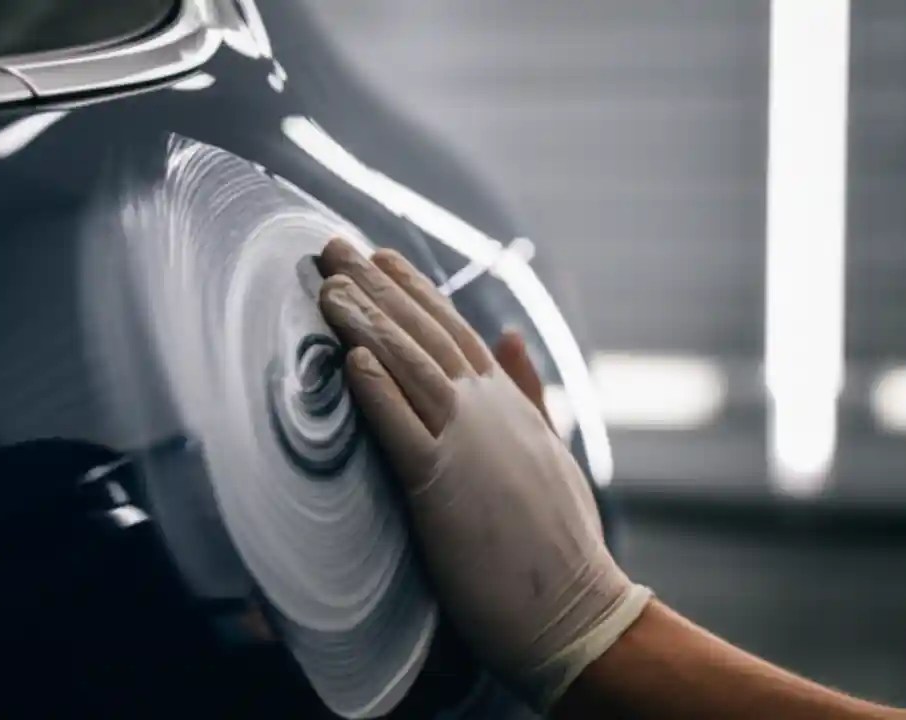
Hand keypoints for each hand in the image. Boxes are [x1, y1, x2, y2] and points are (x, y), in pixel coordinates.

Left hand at [316, 238, 650, 710]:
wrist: (578, 613)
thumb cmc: (557, 542)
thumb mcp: (548, 450)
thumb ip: (528, 390)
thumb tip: (512, 336)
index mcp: (505, 404)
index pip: (452, 330)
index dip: (410, 288)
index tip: (376, 254)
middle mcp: (486, 412)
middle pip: (423, 333)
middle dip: (375, 285)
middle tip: (332, 243)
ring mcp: (467, 446)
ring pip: (410, 368)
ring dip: (366, 323)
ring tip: (328, 285)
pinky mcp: (443, 489)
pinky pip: (404, 431)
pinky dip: (377, 391)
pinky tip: (349, 359)